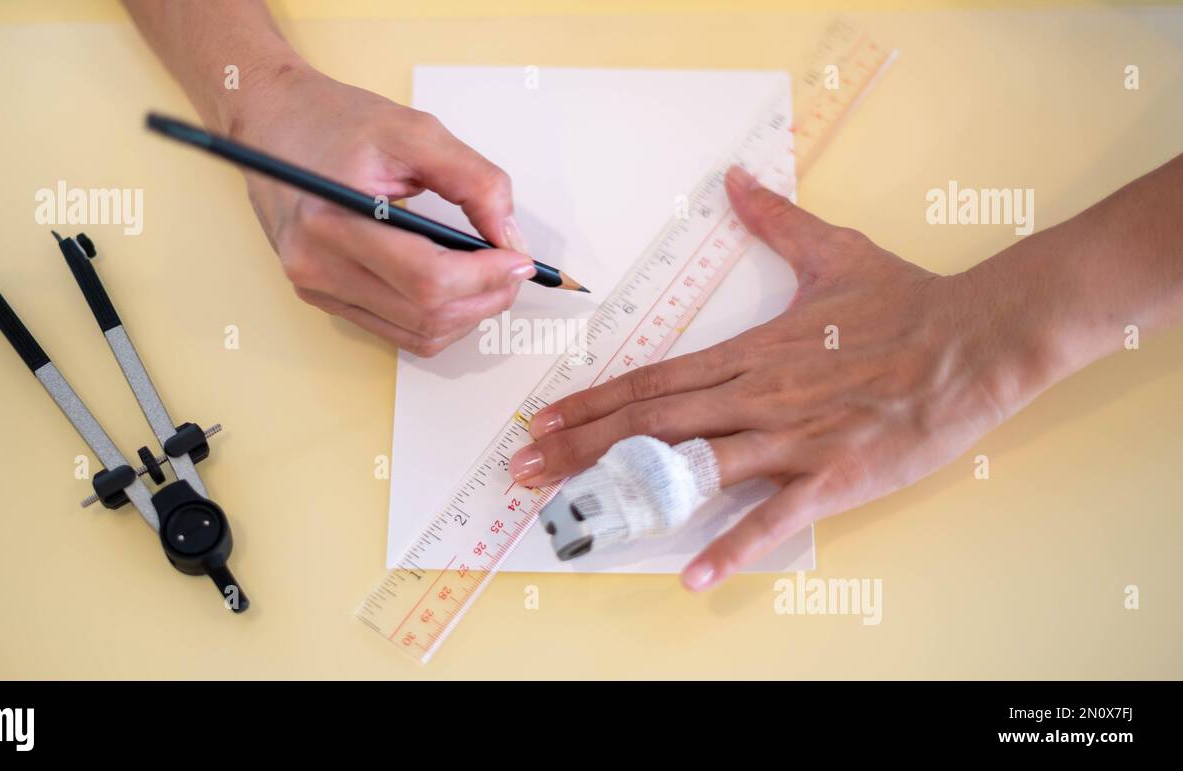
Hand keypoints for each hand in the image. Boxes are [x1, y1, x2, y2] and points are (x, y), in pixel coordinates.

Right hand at [227, 60, 533, 355]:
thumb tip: (509, 237)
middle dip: (485, 297)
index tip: (520, 259)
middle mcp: (316, 266)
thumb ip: (473, 181)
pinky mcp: (323, 296)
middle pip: (426, 314)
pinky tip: (457, 288)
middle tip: (513, 268)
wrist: (272, 122)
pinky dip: (437, 318)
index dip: (486, 276)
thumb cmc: (335, 121)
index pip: (428, 279)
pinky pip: (396, 331)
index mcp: (331, 223)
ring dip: (466, 314)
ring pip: (416, 334)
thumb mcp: (414, 131)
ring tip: (491, 278)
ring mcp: (317, 287)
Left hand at [509, 165, 1056, 590]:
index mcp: (750, 352)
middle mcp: (757, 395)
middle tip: (526, 470)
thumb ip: (775, 220)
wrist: (975, 339)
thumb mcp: (833, 251)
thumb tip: (737, 178)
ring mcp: (791, 438)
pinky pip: (774, 516)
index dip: (591, 402)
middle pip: (651, 422)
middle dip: (581, 447)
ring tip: (577, 515)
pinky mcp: (833, 474)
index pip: (651, 378)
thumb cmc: (904, 301)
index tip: (544, 419)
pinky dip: (733, 546)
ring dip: (629, 490)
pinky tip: (695, 575)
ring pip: (692, 465)